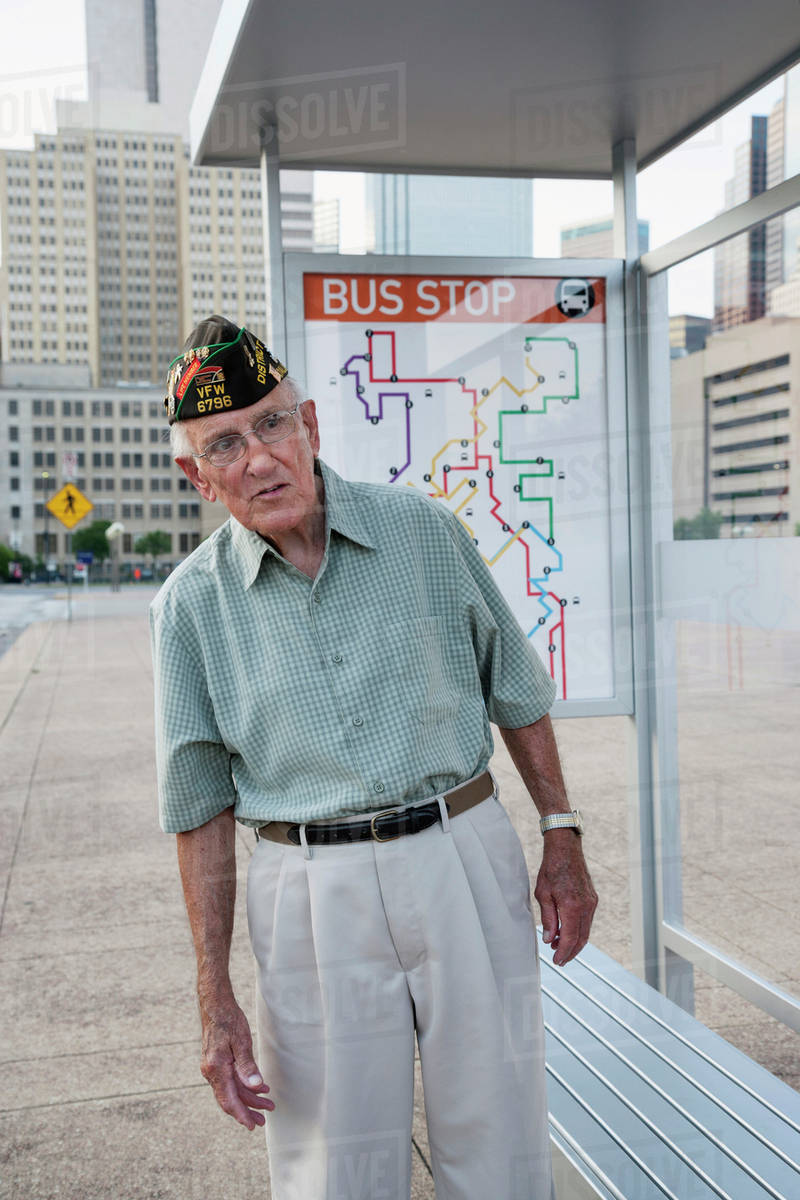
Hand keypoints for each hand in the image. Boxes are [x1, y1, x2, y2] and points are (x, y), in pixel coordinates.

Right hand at [199, 998, 274, 1129]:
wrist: (215, 1005)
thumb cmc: (228, 1020)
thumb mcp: (241, 1041)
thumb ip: (247, 1066)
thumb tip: (256, 1087)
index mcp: (216, 1068)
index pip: (229, 1099)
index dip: (241, 1114)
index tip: (252, 1125)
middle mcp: (211, 1071)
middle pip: (230, 1099)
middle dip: (247, 1111)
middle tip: (263, 1120)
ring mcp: (212, 1068)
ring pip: (231, 1090)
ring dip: (248, 1099)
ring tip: (266, 1104)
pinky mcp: (216, 1064)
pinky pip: (229, 1081)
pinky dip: (243, 1087)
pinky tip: (258, 1088)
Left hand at [534, 830, 597, 965]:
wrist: (566, 849)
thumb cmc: (551, 869)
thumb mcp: (543, 894)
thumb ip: (548, 919)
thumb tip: (550, 939)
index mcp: (572, 906)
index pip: (570, 938)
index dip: (564, 953)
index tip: (556, 961)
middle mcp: (586, 906)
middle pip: (581, 939)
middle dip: (570, 952)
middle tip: (559, 959)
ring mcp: (591, 902)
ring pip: (586, 931)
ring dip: (574, 942)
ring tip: (559, 946)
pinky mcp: (593, 899)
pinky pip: (587, 921)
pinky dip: (578, 930)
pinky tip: (567, 931)